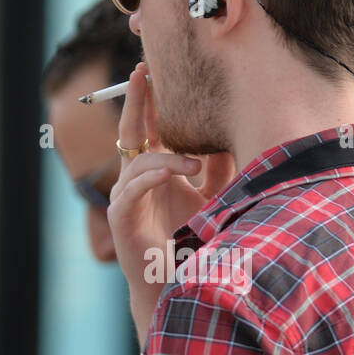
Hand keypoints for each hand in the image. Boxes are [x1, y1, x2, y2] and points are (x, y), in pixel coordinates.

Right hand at [108, 61, 236, 339]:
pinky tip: (173, 172)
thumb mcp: (211, 196)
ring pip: (138, 161)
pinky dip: (153, 176)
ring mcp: (125, 197)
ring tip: (194, 162)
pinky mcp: (122, 218)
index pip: (148, 127)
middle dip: (136, 101)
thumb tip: (231, 131)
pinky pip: (132, 189)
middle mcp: (136, 179)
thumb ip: (216, 167)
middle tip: (142, 71)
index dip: (148, 99)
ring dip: (167, 157)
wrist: (175, 285)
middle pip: (132, 131)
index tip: (155, 69)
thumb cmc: (190, 243)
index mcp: (154, 171)